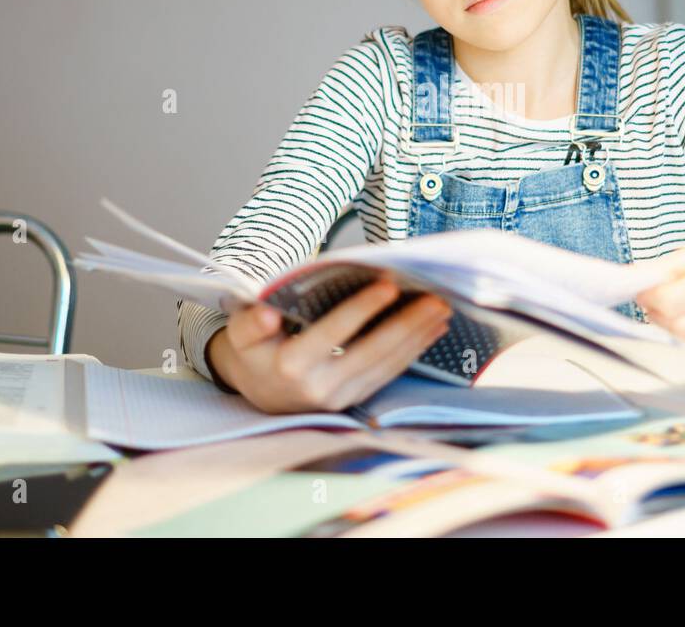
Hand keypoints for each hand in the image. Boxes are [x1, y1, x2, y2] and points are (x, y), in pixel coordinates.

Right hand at [206, 277, 453, 413]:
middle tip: (435, 298)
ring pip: (386, 366)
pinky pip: (390, 374)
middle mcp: (319, 388)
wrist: (258, 391)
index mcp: (290, 366)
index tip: (388, 283)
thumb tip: (267, 315)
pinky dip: (413, 351)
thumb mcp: (242, 333)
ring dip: (417, 337)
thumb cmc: (254, 349)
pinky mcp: (356, 400)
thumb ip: (250, 322)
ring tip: (442, 309)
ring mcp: (340, 398)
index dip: (361, 309)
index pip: (332, 334)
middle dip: (406, 324)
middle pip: (371, 353)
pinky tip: (433, 330)